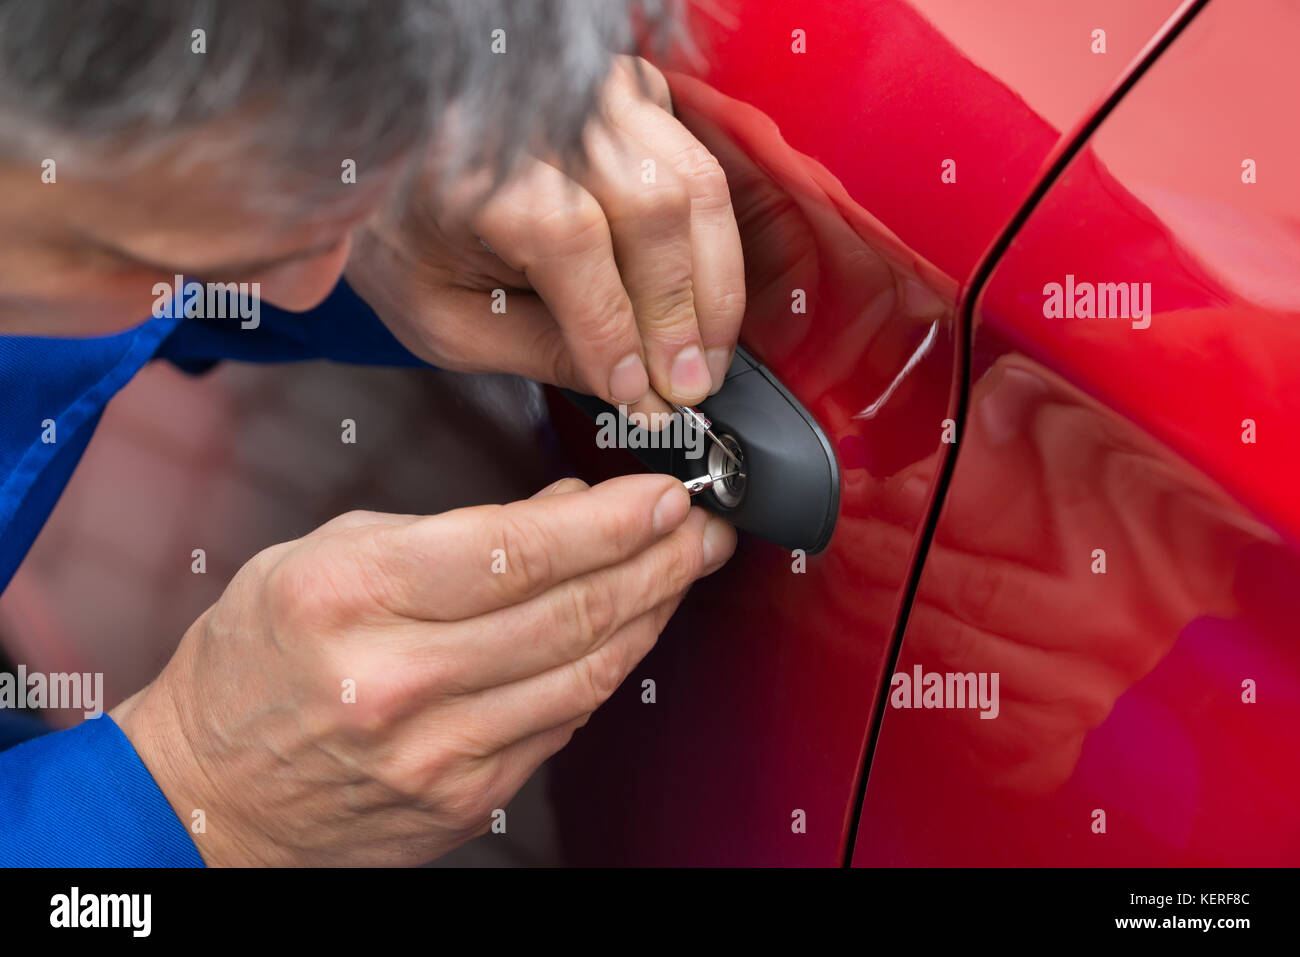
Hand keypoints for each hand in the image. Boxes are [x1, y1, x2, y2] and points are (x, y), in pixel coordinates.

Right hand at [112, 475, 735, 865]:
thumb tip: (564, 510)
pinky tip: (630, 630)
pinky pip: (564, 722)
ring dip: (650, 613)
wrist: (208, 793)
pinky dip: (607, 669)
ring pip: (585, 672)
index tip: (662, 493)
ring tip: (683, 569)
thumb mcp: (328, 555)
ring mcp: (436, 750)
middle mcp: (397, 679)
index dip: (612, 519)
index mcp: (353, 596)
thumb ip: (452, 531)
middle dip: (655, 560)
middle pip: (569, 611)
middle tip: (698, 527)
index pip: (517, 549)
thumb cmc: (256, 662)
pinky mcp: (463, 796)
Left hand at [346, 56, 744, 413]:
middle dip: (683, 310)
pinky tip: (694, 293)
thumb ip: (541, 352)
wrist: (393, 159)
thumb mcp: (446, 319)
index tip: (636, 390)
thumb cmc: (405, 238)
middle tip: (688, 383)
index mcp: (472, 163)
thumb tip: (637, 391)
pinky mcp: (629, 96)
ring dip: (715, 280)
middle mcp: (541, 111)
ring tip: (705, 353)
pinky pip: (699, 164)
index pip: (570, 238)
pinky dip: (710, 237)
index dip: (615, 324)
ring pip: (694, 181)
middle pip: (652, 204)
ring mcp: (593, 93)